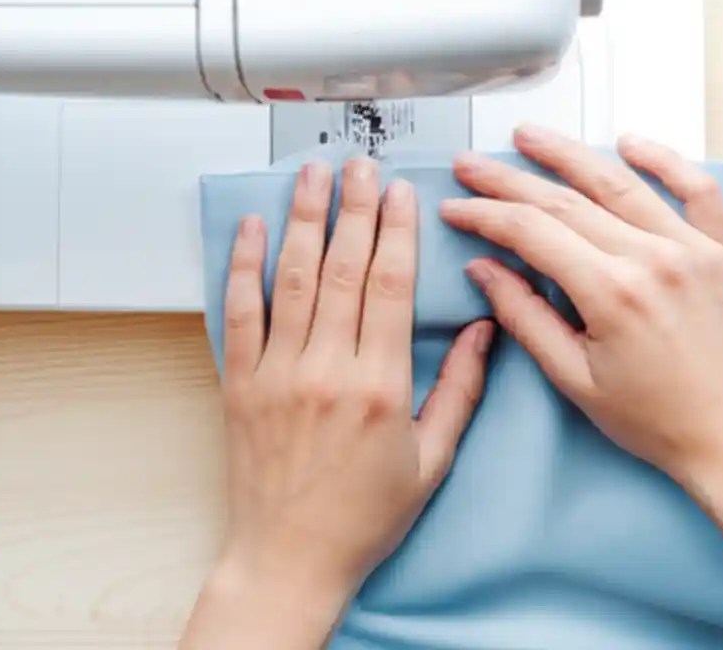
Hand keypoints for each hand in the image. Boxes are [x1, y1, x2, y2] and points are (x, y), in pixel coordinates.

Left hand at [181, 159, 494, 649]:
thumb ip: (460, 389)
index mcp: (380, 386)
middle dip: (354, 208)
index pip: (389, 286)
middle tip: (360, 164)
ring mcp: (277, 374)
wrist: (291, 557)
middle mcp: (326, 370)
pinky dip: (244, 266)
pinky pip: (239, 312)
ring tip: (312, 175)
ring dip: (304, 219)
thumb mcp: (433, 459)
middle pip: (342, 268)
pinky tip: (253, 228)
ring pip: (292, 278)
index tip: (401, 193)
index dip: (396, 231)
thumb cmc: (364, 515)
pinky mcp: (240, 384)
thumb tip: (482, 329)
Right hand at [440, 125, 722, 491]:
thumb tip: (485, 268)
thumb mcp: (576, 381)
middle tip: (472, 164)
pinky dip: (665, 160)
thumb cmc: (658, 422)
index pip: (532, 231)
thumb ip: (526, 319)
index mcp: (611, 292)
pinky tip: (630, 142)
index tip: (456, 207)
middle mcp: (653, 257)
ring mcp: (694, 248)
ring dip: (570, 154)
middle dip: (510, 179)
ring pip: (622, 183)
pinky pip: (698, 190)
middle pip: (567, 200)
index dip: (486, 214)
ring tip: (529, 136)